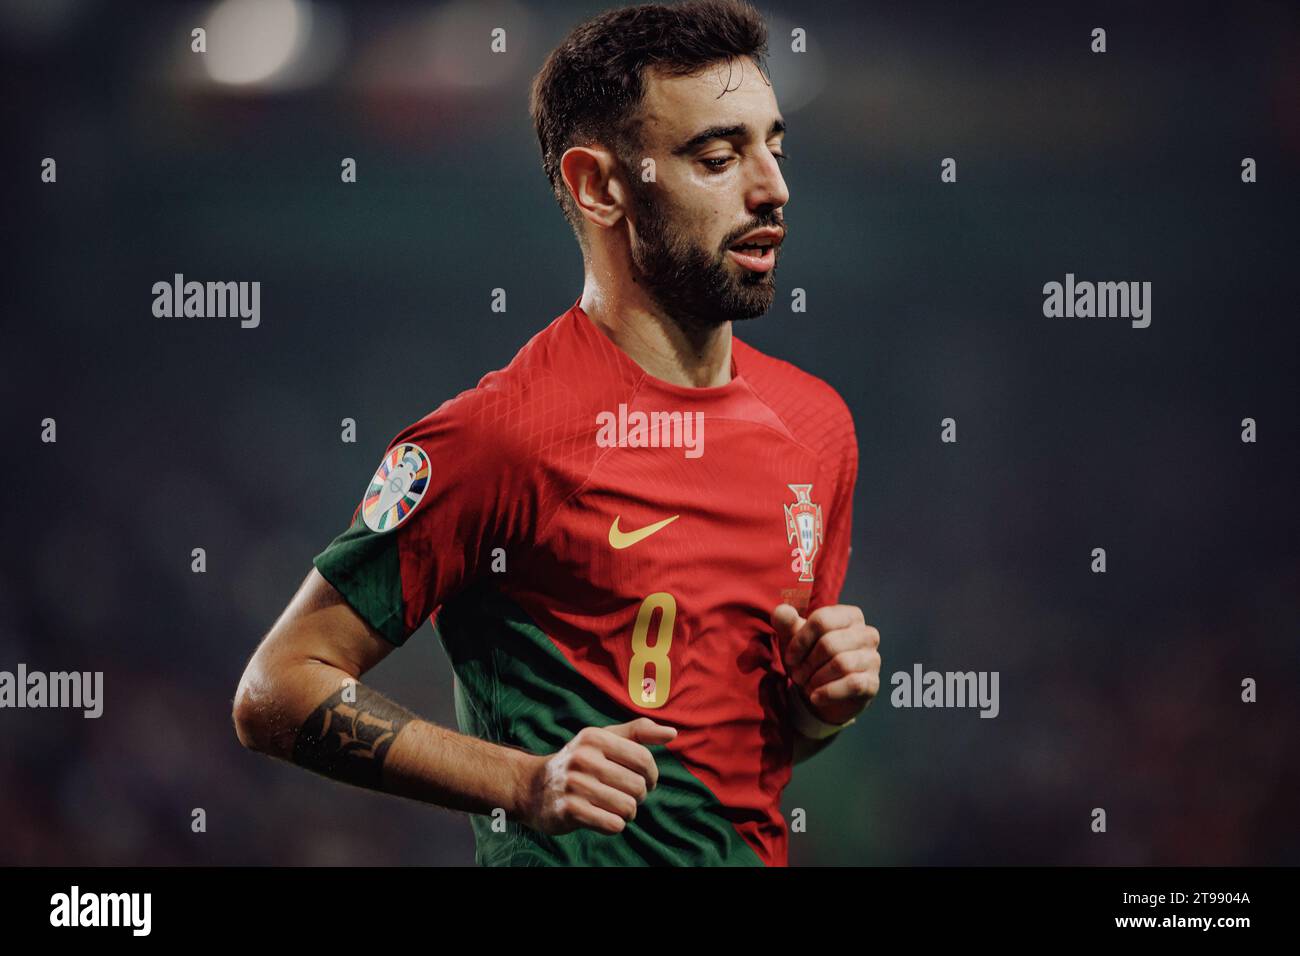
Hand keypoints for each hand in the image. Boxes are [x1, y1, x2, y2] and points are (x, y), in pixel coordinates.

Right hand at [519, 717, 676, 834]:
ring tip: (615, 807)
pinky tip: (603, 818)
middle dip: (639, 796)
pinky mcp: (569, 810)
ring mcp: (574, 784)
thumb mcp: (605, 739)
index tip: (646, 781)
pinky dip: (614, 825)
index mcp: (595, 737)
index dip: (652, 775)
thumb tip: (673, 733)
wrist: (535, 787)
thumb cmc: (581, 762)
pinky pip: (612, 825)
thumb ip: (639, 732)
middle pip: (637, 786)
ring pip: (627, 808)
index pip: (643, 759)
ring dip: (627, 813)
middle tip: (626, 795)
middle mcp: (583, 758)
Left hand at [772, 603, 880, 726]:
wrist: (825, 693)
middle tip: (797, 675)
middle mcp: (867, 634)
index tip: (790, 657)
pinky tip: (815, 697)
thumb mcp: (795, 639)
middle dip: (807, 663)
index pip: (822, 620)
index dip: (801, 640)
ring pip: (841, 664)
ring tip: (806, 685)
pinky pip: (852, 684)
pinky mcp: (872, 682)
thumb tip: (782, 611)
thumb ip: (786, 622)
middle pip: (829, 644)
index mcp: (850, 616)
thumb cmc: (810, 657)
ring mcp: (873, 658)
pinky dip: (828, 692)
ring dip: (816, 678)